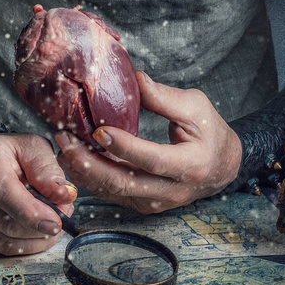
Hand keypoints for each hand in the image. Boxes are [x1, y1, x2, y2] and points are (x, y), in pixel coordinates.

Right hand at [0, 133, 75, 254]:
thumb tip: (64, 195)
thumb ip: (47, 169)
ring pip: (6, 242)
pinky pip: (1, 250)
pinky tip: (35, 231)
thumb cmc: (8, 153)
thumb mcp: (32, 146)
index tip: (55, 222)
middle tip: (63, 215)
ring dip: (37, 239)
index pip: (3, 192)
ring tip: (51, 221)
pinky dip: (25, 246)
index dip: (30, 211)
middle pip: (7, 223)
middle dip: (42, 226)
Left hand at [55, 71, 241, 213]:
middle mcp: (172, 191)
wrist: (222, 165)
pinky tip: (75, 159)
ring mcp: (157, 203)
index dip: (125, 147)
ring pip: (114, 193)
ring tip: (63, 148)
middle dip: (90, 164)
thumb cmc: (209, 132)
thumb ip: (163, 96)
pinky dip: (91, 178)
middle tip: (65, 142)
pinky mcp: (144, 204)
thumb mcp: (195, 106)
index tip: (99, 130)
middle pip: (125, 183)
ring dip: (84, 172)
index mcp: (190, 165)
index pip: (152, 159)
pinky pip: (113, 195)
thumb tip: (133, 79)